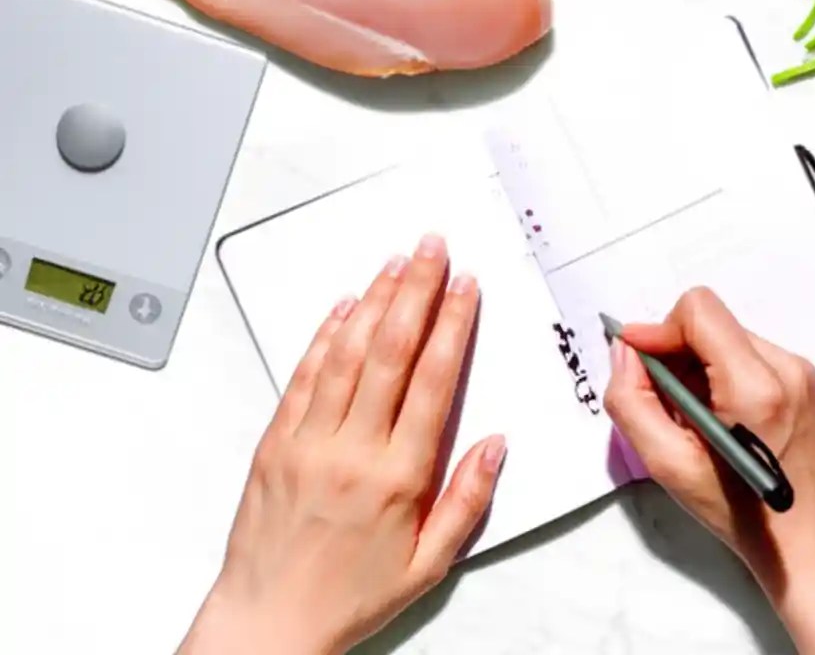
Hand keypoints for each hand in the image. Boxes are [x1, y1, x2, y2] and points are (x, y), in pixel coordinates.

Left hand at [179, 235, 505, 654]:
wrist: (268, 621)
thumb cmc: (348, 596)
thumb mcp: (429, 563)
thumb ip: (467, 501)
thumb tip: (495, 446)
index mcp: (398, 477)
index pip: (433, 381)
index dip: (452, 326)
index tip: (465, 289)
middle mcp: (352, 449)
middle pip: (391, 350)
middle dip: (416, 291)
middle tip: (432, 249)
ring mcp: (309, 441)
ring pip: (347, 353)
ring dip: (374, 301)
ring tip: (395, 263)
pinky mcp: (276, 442)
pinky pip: (304, 377)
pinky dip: (325, 337)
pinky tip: (343, 309)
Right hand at [604, 287, 814, 653]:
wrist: (806, 542)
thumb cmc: (738, 512)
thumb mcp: (667, 464)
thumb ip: (633, 401)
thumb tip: (626, 350)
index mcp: (756, 386)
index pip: (698, 310)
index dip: (659, 332)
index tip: (640, 367)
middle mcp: (785, 366)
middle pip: (711, 323)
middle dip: (676, 354)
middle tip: (667, 407)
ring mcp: (800, 371)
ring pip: (726, 338)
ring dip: (697, 368)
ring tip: (696, 421)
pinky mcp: (804, 380)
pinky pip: (746, 355)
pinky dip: (720, 377)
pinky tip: (721, 420)